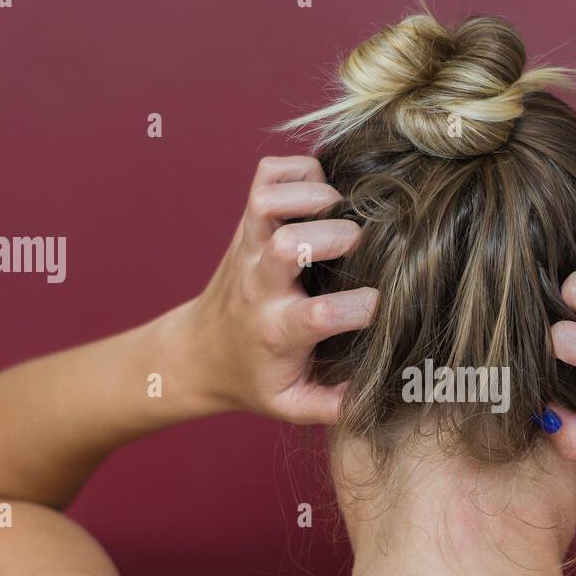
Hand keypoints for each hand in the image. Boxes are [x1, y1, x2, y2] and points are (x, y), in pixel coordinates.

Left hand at [184, 156, 377, 423]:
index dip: (358, 308)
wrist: (198, 353)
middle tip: (360, 246)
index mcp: (276, 331)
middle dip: (336, 236)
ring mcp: (249, 247)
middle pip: (289, 244)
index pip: (318, 315)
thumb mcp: (292, 405)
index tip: (377, 307)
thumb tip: (377, 391)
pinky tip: (319, 191)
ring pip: (270, 200)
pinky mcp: (247, 222)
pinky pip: (267, 175)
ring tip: (338, 210)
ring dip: (312, 194)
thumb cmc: (255, 379)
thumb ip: (334, 406)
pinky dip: (297, 169)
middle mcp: (260, 284)